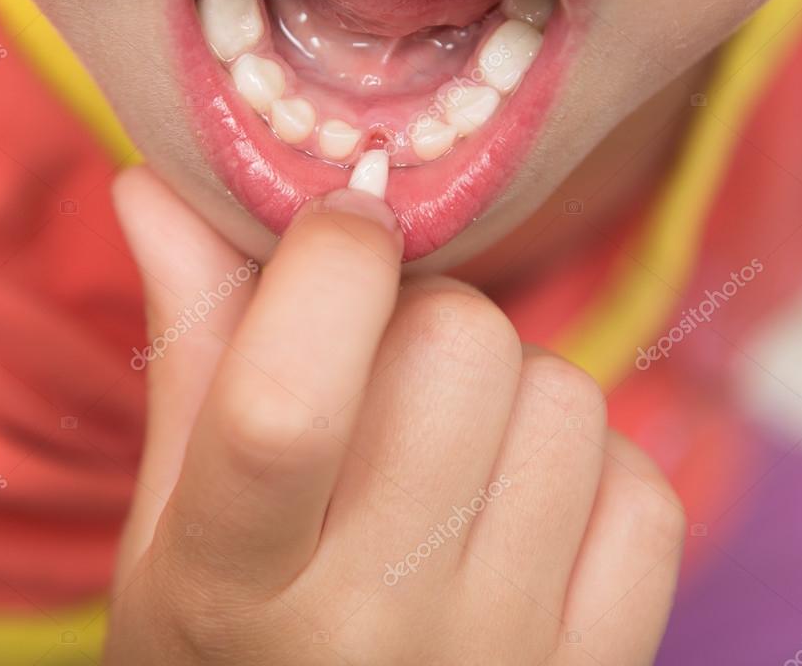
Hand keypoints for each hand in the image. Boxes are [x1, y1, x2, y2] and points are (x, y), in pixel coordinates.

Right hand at [106, 167, 684, 664]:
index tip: (347, 215)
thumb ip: (190, 341)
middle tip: (391, 362)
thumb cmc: (226, 648)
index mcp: (232, 583)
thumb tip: (161, 182)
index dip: (332, 264)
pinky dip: (589, 467)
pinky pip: (640, 488)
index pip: (287, 398)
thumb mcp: (172, 519)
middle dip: (429, 312)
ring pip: (565, 398)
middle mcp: (373, 629)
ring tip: (453, 446)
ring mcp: (500, 658)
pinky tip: (523, 507)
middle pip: (461, 349)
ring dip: (512, 387)